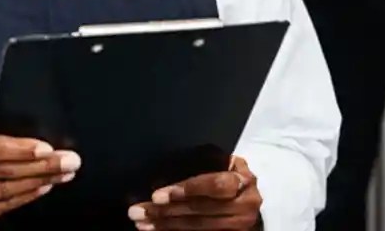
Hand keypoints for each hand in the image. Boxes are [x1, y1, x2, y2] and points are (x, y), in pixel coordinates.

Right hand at [0, 116, 79, 229]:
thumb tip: (18, 129)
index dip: (20, 148)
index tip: (47, 147)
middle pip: (4, 171)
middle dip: (42, 166)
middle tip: (69, 160)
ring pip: (7, 191)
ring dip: (41, 182)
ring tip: (62, 173)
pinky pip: (5, 206)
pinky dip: (28, 196)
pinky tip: (43, 186)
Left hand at [128, 156, 263, 230]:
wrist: (246, 197)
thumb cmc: (224, 172)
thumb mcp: (217, 162)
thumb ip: (200, 162)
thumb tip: (161, 170)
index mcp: (241, 178)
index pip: (215, 185)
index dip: (186, 190)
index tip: (158, 195)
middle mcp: (246, 203)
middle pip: (201, 209)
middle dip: (166, 211)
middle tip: (138, 211)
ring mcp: (241, 224)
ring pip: (199, 226)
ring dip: (166, 225)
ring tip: (141, 223)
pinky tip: (157, 230)